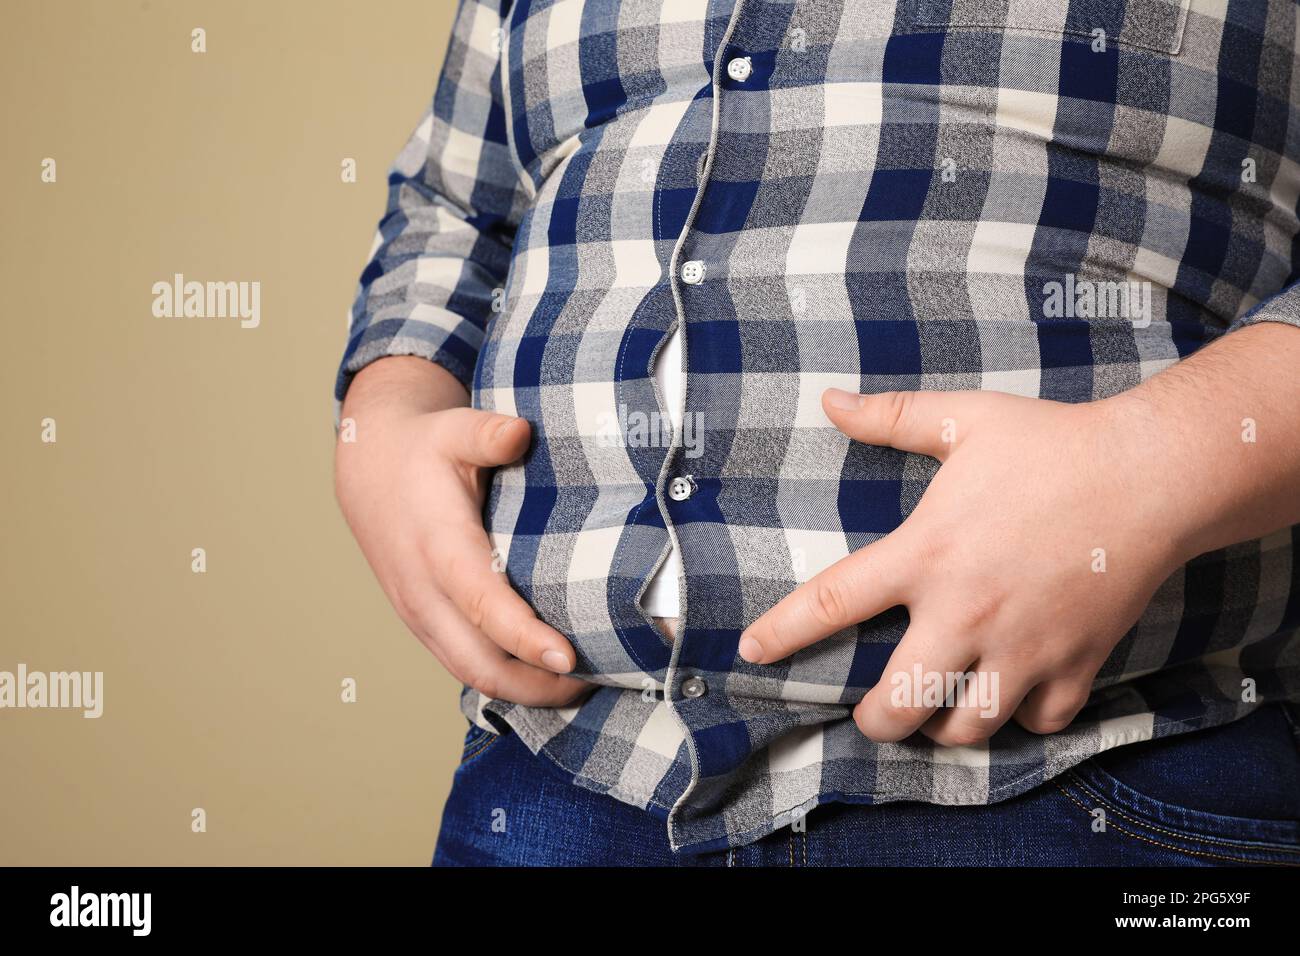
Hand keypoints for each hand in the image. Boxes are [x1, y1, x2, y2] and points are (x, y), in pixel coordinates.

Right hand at [335, 358, 587, 706]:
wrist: (368, 471)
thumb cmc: (421, 450)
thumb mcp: (452, 429)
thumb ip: (486, 433)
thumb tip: (519, 433)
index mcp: (438, 547)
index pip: (483, 605)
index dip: (526, 637)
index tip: (569, 657)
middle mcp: (424, 593)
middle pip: (480, 664)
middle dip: (537, 686)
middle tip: (596, 681)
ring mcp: (421, 615)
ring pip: (472, 675)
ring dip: (525, 691)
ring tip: (579, 688)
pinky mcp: (425, 624)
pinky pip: (464, 666)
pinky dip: (505, 681)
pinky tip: (544, 677)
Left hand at [739, 387, 1182, 746]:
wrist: (1152, 473)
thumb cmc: (1051, 443)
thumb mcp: (964, 419)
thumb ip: (891, 417)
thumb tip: (830, 400)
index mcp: (926, 554)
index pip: (832, 602)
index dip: (783, 633)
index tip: (751, 654)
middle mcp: (966, 613)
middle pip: (897, 705)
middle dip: (872, 723)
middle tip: (871, 713)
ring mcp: (1022, 647)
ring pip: (965, 730)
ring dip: (942, 730)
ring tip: (935, 711)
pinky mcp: (1074, 664)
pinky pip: (1039, 723)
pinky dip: (1022, 721)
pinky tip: (1013, 697)